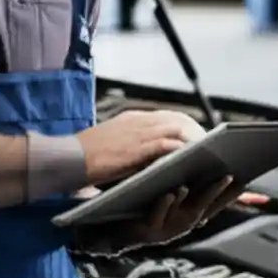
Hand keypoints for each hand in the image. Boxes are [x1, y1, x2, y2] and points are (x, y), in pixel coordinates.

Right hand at [74, 109, 202, 185]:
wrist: (68, 158)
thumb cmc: (86, 156)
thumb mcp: (112, 142)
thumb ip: (131, 143)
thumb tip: (149, 153)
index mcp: (133, 118)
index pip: (169, 116)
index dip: (186, 126)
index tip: (197, 137)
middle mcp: (139, 121)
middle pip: (179, 120)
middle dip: (196, 132)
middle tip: (209, 147)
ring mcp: (139, 132)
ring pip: (178, 130)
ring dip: (194, 142)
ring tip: (207, 156)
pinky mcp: (138, 147)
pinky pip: (168, 145)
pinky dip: (182, 151)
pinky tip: (191, 161)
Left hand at [125, 176, 246, 244]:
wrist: (119, 227)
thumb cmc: (149, 208)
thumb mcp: (174, 195)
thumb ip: (193, 184)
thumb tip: (208, 160)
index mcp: (193, 212)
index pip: (218, 201)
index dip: (232, 192)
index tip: (245, 178)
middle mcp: (185, 223)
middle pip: (205, 207)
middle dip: (217, 192)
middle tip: (228, 176)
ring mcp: (169, 228)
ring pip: (183, 214)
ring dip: (190, 200)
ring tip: (190, 185)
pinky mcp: (149, 231)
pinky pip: (158, 218)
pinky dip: (165, 206)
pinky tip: (168, 194)